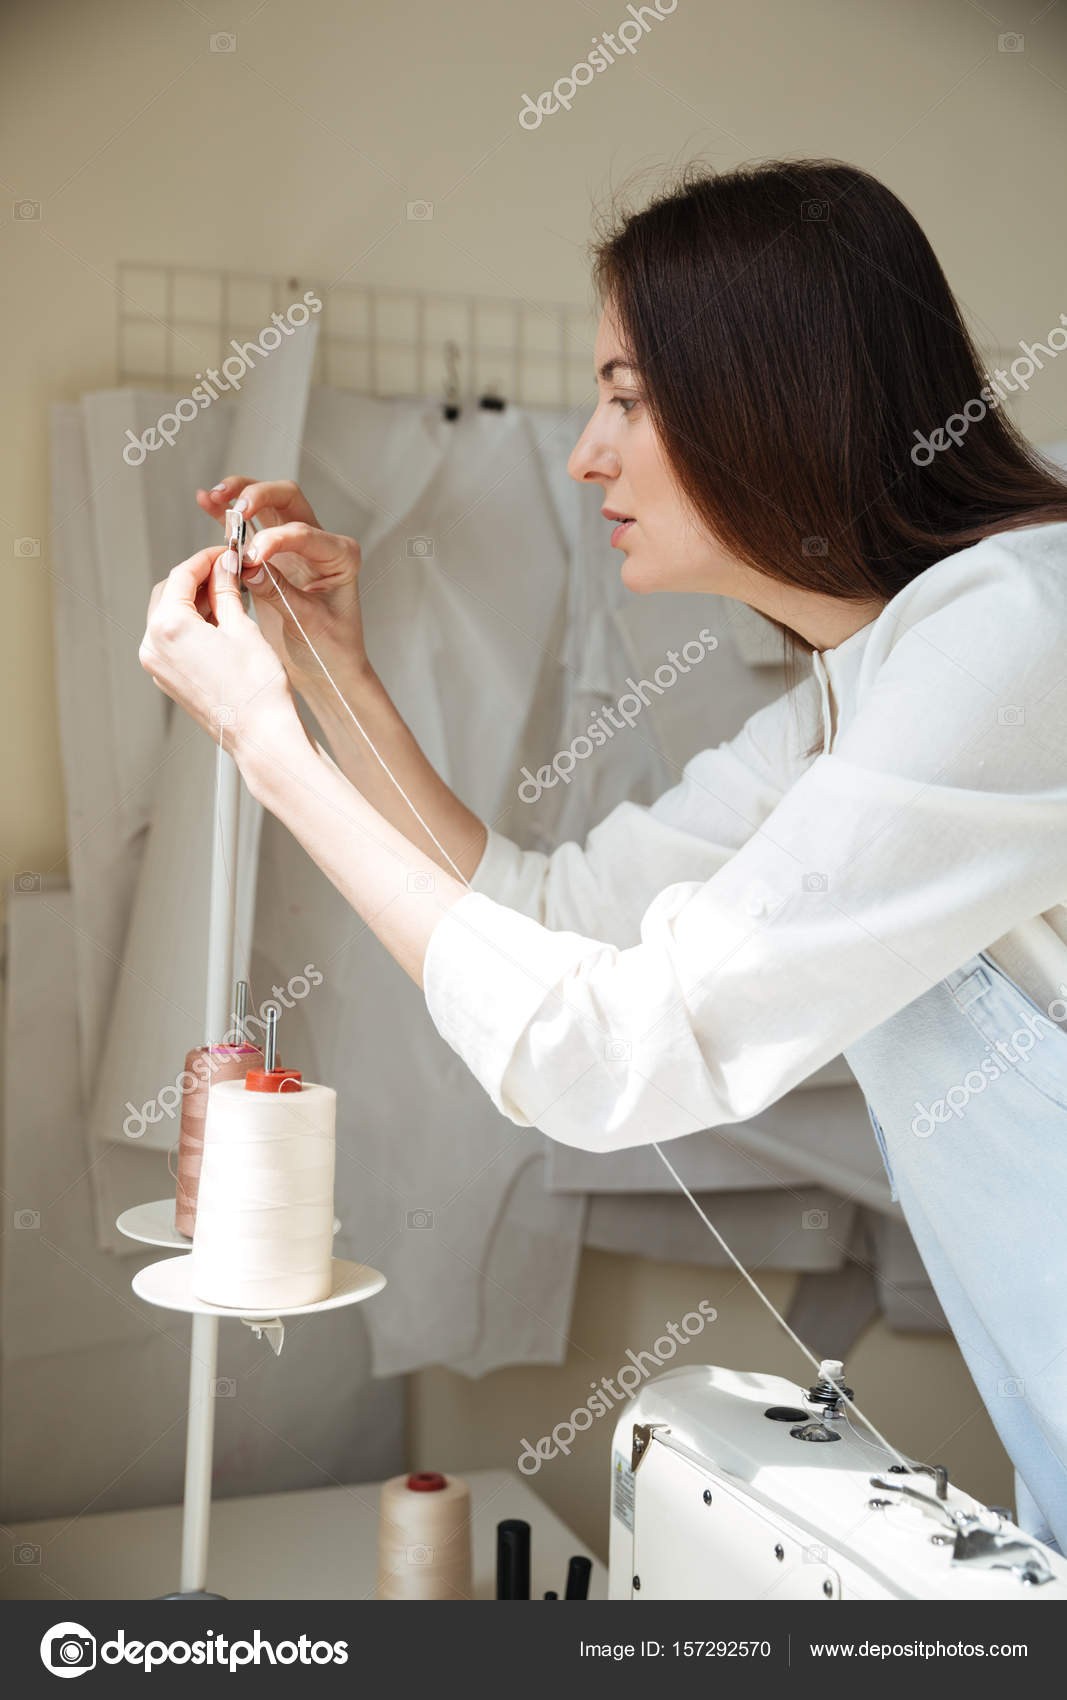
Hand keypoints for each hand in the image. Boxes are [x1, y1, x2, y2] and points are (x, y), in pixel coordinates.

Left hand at [139, 543, 303, 769]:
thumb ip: (226, 591)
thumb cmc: (256, 691)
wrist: (260, 735)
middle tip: (227, 572)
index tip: (224, 553)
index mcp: (168, 628)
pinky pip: (174, 641)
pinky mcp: (168, 680)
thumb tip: (223, 568)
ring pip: (170, 618)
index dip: (206, 559)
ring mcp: (159, 666)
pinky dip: (193, 626)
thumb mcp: (243, 627)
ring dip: (196, 602)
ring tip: (229, 598)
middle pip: (169, 594)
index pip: (182, 576)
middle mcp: (154, 647)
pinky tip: (220, 624)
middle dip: (197, 579)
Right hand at [196, 476, 366, 693]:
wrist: (327, 671)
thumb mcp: (307, 623)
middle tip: (237, 508)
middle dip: (260, 496)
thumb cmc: (330, 650)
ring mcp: (294, 546)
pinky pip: (250, 526)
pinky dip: (228, 513)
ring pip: (268, 504)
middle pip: (288, 500)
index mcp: (340, 556)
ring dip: (241, 495)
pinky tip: (208, 501)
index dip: (275, 540)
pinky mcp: (273, 556)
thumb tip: (247, 566)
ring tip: (215, 496)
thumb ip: (278, 592)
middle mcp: (319, 544)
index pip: (303, 533)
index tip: (251, 558)